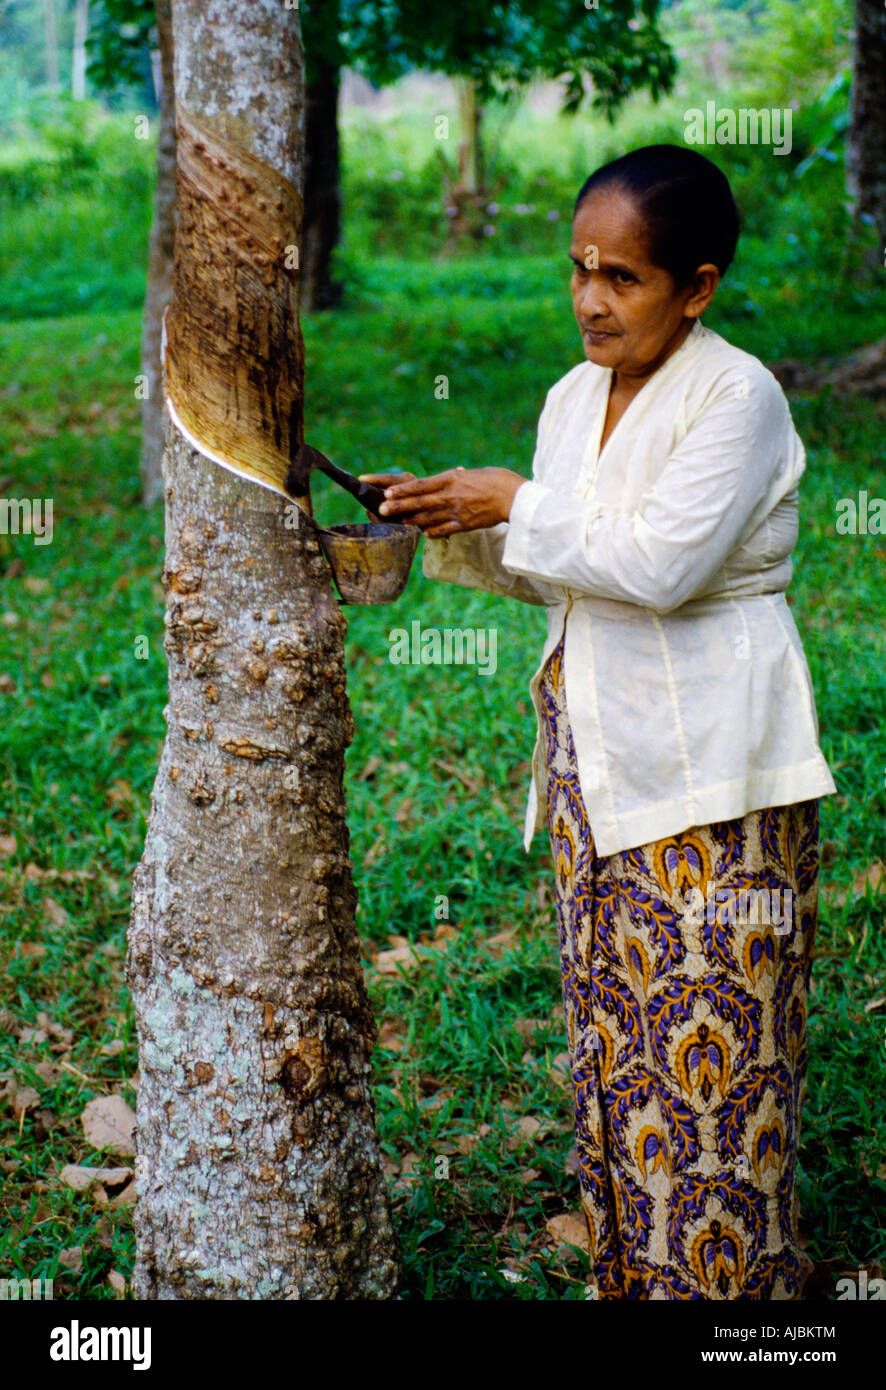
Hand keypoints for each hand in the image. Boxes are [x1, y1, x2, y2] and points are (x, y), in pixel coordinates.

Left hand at [363, 466, 525, 536]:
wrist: (515, 497)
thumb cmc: (498, 480)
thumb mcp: (475, 473)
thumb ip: (459, 477)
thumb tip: (454, 474)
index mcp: (452, 479)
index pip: (421, 485)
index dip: (403, 490)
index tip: (388, 493)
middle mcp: (451, 495)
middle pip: (420, 501)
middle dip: (399, 506)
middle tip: (381, 509)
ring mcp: (457, 511)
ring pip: (428, 517)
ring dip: (410, 520)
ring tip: (396, 523)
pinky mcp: (465, 524)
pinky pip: (444, 529)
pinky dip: (432, 532)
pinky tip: (422, 533)